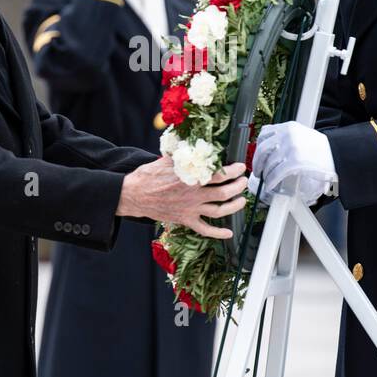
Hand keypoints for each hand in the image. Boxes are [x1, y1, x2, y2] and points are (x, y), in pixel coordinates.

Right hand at [118, 157, 247, 238]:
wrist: (133, 195)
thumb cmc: (149, 176)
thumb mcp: (167, 159)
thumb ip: (184, 154)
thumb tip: (196, 144)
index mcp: (190, 178)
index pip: (218, 174)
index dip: (233, 171)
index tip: (240, 167)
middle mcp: (193, 194)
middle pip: (224, 193)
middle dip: (238, 187)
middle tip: (244, 182)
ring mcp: (190, 209)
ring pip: (219, 211)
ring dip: (234, 206)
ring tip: (242, 201)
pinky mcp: (185, 219)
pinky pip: (204, 229)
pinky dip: (218, 233)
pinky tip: (229, 232)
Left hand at [248, 122, 335, 204]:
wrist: (337, 154)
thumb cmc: (322, 148)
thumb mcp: (302, 135)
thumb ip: (287, 138)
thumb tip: (272, 150)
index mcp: (288, 127)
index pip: (265, 133)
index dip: (259, 146)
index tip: (258, 154)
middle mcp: (287, 135)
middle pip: (263, 149)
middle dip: (257, 162)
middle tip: (258, 170)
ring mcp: (290, 148)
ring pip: (268, 163)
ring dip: (265, 173)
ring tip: (266, 179)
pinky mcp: (294, 162)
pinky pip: (276, 173)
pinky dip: (271, 180)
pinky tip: (271, 184)